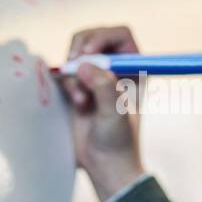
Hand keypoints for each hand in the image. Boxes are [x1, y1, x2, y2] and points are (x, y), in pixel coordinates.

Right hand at [60, 25, 145, 201]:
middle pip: (94, 37)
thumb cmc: (119, 142)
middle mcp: (116, 68)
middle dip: (81, 50)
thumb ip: (104, 86)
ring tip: (81, 99)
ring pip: (77, 54)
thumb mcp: (115, 113)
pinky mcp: (79, 87)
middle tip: (74, 65)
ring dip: (74, 73)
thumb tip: (84, 64)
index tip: (88, 52)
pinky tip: (77, 103)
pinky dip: (67, 82)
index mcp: (134, 68)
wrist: (105, 166)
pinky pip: (67, 72)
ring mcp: (96, 77)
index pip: (120, 36)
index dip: (102, 37)